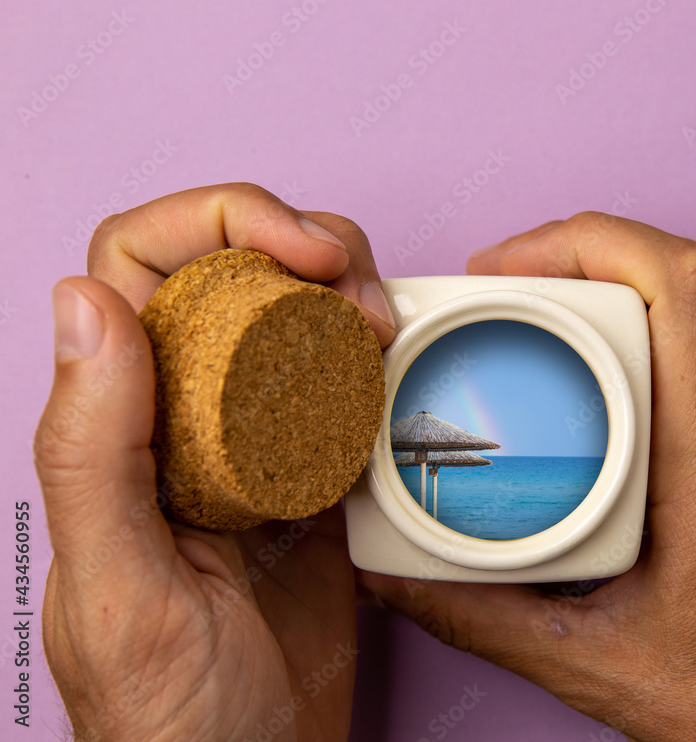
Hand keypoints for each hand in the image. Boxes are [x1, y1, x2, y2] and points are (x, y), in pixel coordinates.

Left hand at [35, 183, 395, 741]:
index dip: (222, 219)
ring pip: (292, 308)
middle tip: (359, 294)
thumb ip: (93, 450)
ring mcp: (252, 432)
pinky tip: (396, 377)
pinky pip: (344, 375)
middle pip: (231, 265)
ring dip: (346, 292)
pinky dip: (377, 356)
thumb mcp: (121, 589)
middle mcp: (182, 409)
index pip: (142, 259)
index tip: (303, 252)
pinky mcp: (312, 462)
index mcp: (117, 421)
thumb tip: (82, 299)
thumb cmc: (171, 716)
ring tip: (385, 330)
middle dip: (303, 247)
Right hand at [360, 212, 695, 741]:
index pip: (681, 287)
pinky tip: (643, 351)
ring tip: (573, 301)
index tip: (509, 266)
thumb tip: (402, 576)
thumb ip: (485, 614)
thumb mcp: (599, 666)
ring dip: (649, 270)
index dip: (587, 244)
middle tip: (523, 282)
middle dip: (599, 249)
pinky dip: (692, 310)